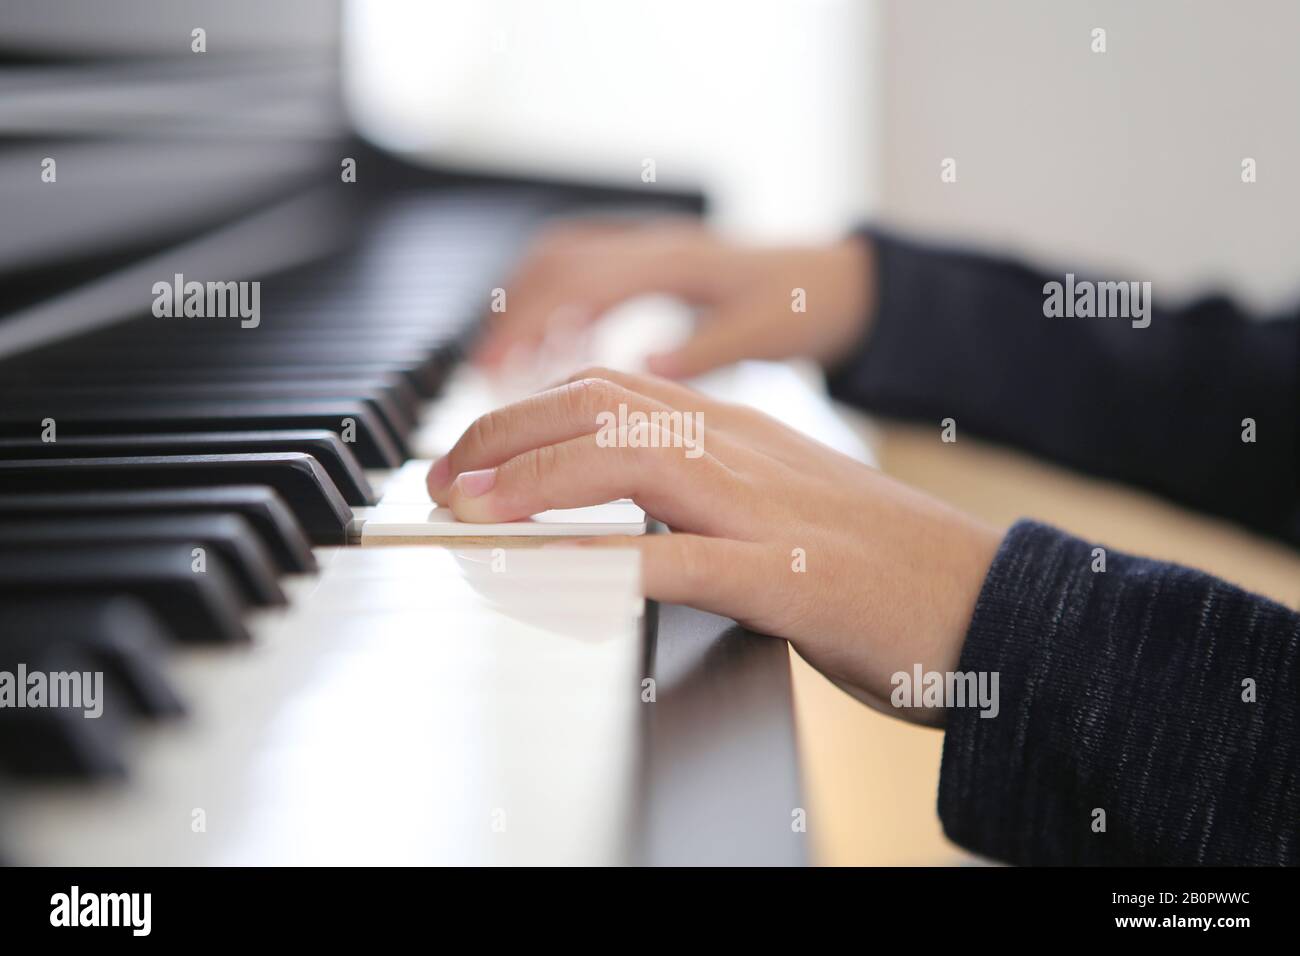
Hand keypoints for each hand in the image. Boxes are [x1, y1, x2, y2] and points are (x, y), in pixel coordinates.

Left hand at [427, 368, 1001, 725]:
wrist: (989, 599)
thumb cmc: (880, 564)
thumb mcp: (777, 506)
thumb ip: (701, 497)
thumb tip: (617, 519)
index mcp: (738, 434)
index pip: (609, 392)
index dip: (523, 415)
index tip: (466, 456)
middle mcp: (746, 453)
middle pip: (603, 408)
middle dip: (504, 435)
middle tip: (440, 482)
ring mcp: (770, 512)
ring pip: (635, 461)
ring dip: (541, 480)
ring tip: (473, 511)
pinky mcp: (796, 583)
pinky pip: (697, 561)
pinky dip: (624, 559)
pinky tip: (571, 570)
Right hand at [474, 219, 875, 379]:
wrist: (841, 280)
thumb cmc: (806, 306)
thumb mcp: (765, 332)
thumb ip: (705, 349)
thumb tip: (641, 367)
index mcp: (674, 261)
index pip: (579, 282)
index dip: (529, 324)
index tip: (494, 372)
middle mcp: (652, 247)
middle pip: (554, 266)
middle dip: (508, 318)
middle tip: (480, 375)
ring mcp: (648, 252)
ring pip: (561, 267)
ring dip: (524, 312)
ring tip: (498, 373)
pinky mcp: (651, 270)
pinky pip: (585, 280)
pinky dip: (556, 313)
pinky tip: (551, 354)